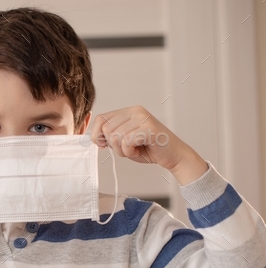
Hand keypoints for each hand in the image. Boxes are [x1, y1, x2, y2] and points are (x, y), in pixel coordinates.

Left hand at [90, 106, 207, 184]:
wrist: (173, 156)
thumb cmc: (148, 149)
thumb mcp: (124, 140)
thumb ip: (111, 135)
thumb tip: (94, 137)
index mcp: (128, 111)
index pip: (101, 119)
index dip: (97, 134)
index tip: (103, 145)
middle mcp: (135, 111)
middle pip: (107, 129)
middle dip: (113, 145)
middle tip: (127, 149)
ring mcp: (143, 118)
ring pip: (115, 137)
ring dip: (122, 150)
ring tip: (135, 149)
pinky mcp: (149, 128)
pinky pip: (126, 142)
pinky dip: (130, 152)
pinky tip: (140, 150)